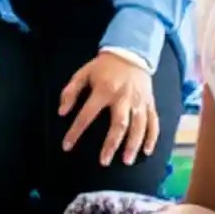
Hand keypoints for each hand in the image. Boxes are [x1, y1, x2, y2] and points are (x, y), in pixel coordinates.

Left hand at [59, 52, 157, 166]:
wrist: (130, 52)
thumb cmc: (104, 66)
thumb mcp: (83, 73)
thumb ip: (70, 92)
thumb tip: (61, 112)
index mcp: (104, 90)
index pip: (87, 114)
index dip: (76, 131)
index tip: (67, 146)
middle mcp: (123, 97)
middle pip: (119, 124)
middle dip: (111, 144)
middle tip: (104, 161)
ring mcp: (139, 101)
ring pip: (138, 126)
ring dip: (133, 145)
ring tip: (127, 160)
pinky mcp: (150, 102)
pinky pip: (153, 122)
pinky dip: (151, 137)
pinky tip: (147, 151)